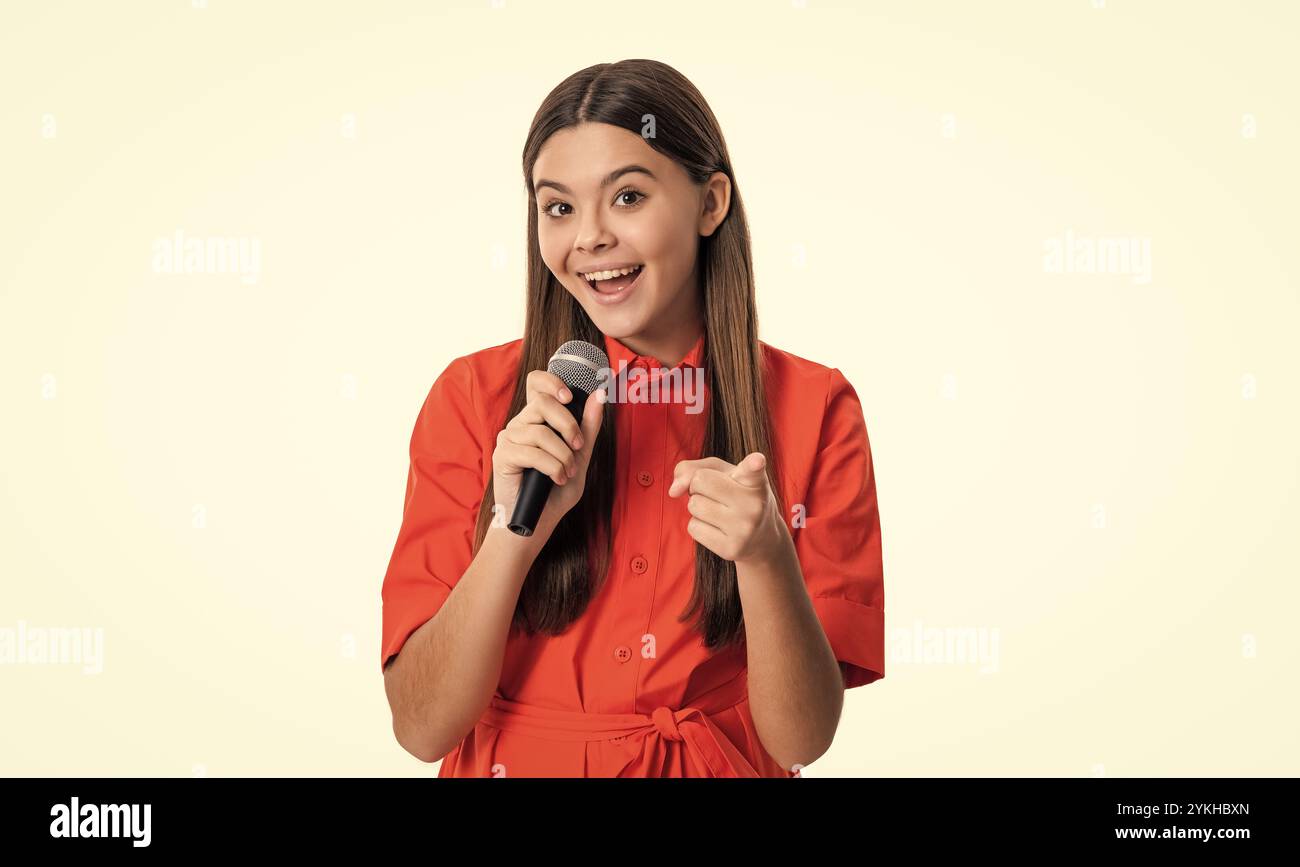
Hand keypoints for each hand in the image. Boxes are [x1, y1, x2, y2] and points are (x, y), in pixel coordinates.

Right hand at [491, 368, 605, 534]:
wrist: (538, 523)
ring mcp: (508, 439)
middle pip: (543, 403)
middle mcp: (520, 424)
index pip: (536, 383)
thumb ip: (589, 426)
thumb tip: (599, 394)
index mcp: (536, 419)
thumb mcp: (580, 456)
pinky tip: (557, 479)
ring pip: (541, 431)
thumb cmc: (555, 492)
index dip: (552, 382)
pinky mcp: (502, 456)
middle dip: (568, 425)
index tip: (570, 397)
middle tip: (578, 447)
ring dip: (563, 455)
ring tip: (567, 473)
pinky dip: (552, 467)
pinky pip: (532, 452)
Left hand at [667, 452, 787, 565]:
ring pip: (694, 505)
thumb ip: (694, 468)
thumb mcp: (723, 473)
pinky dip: (699, 525)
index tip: (757, 460)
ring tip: (719, 511)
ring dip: (698, 506)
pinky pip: (693, 528)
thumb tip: (673, 491)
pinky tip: (718, 528)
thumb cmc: (737, 496)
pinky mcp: (731, 549)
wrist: (762, 539)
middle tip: (718, 495)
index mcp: (756, 482)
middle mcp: (754, 504)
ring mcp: (743, 529)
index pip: (753, 469)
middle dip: (699, 486)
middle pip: (700, 480)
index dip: (754, 463)